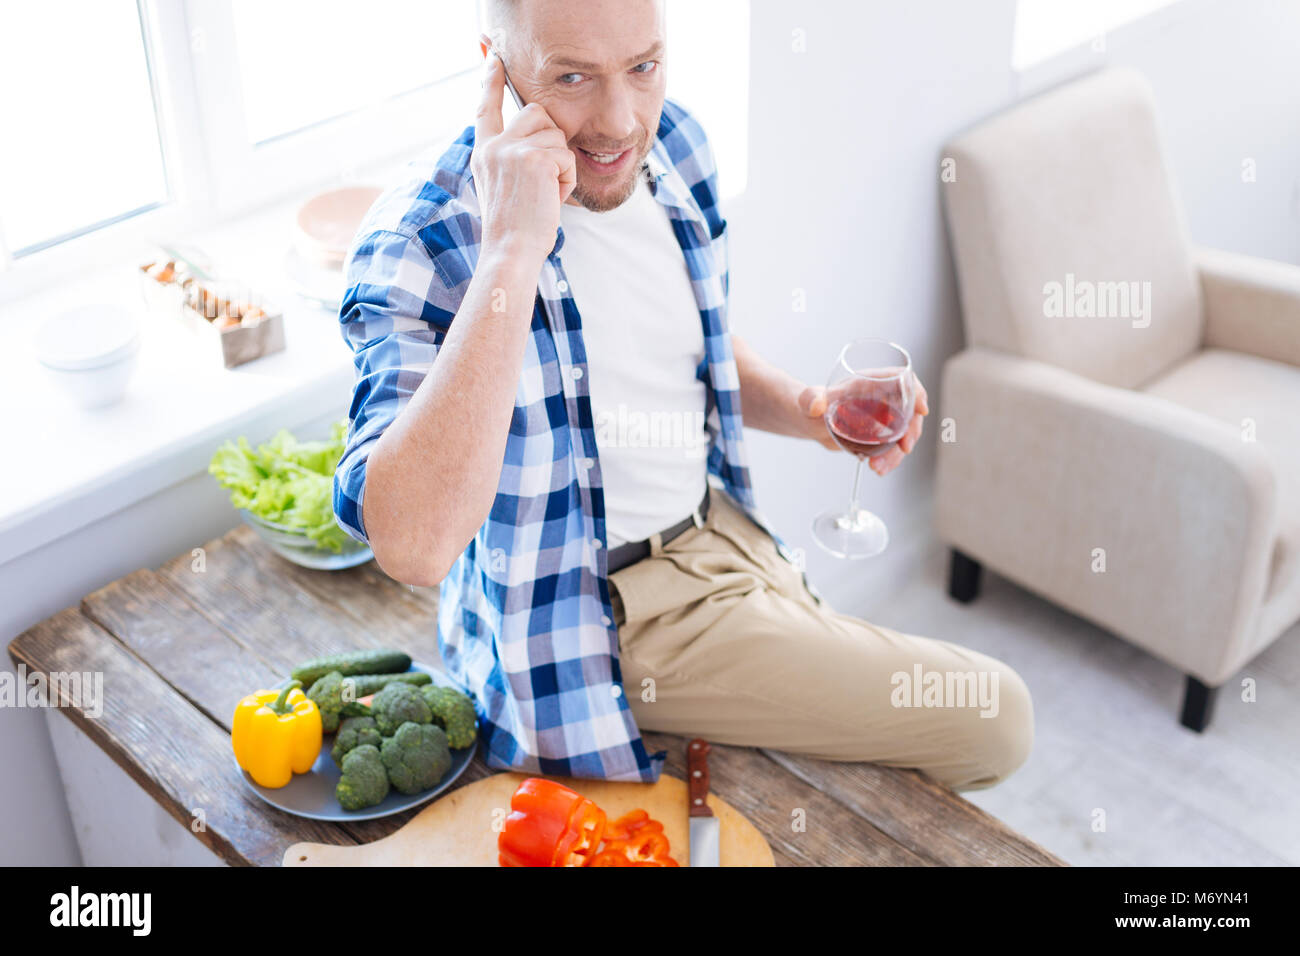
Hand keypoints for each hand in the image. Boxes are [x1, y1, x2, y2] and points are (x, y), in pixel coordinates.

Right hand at [471, 52, 576, 264]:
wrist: (511, 251)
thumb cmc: (515, 230)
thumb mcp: (504, 187)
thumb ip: (512, 157)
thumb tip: (538, 130)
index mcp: (483, 153)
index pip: (486, 107)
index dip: (491, 81)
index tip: (494, 57)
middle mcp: (493, 146)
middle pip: (536, 112)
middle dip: (553, 138)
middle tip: (547, 176)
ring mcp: (511, 150)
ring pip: (557, 135)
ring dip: (562, 165)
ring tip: (546, 193)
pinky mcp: (534, 158)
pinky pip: (567, 156)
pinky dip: (567, 179)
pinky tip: (552, 198)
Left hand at [796, 371, 929, 475]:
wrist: (808, 422)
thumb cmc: (810, 404)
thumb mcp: (808, 401)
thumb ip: (810, 399)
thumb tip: (816, 406)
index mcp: (869, 382)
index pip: (901, 378)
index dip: (916, 390)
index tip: (921, 408)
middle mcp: (881, 397)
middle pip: (909, 409)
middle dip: (912, 430)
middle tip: (904, 448)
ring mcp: (883, 417)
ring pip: (904, 432)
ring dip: (898, 453)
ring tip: (878, 468)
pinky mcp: (880, 434)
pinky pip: (894, 446)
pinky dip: (890, 460)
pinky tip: (878, 468)